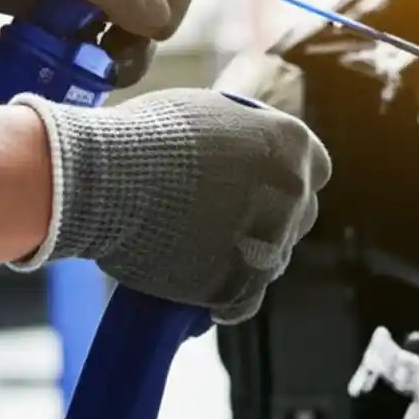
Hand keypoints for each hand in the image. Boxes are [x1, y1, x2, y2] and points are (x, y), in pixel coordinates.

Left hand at [0, 0, 194, 70]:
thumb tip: (160, 26)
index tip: (153, 26)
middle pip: (154, 0)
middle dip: (139, 34)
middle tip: (118, 60)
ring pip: (120, 20)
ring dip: (110, 46)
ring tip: (93, 64)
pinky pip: (85, 26)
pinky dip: (80, 44)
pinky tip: (67, 53)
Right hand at [11, 89, 331, 324]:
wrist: (104, 180)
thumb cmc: (143, 137)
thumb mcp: (207, 115)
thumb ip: (240, 138)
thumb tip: (240, 151)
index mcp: (291, 144)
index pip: (314, 171)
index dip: (286, 181)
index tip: (262, 187)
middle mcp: (292, 193)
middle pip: (298, 216)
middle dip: (271, 220)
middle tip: (228, 222)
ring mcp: (268, 241)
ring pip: (273, 262)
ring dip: (248, 260)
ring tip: (206, 255)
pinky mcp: (238, 284)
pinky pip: (245, 303)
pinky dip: (228, 301)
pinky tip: (208, 298)